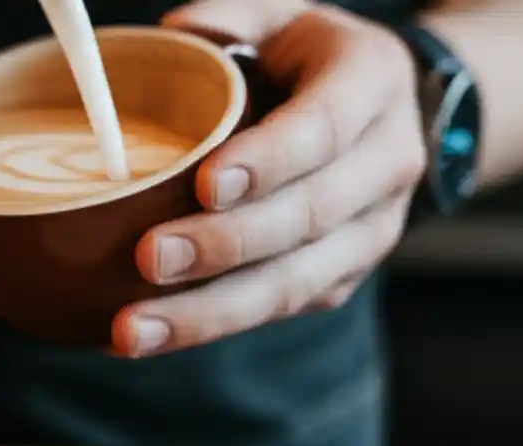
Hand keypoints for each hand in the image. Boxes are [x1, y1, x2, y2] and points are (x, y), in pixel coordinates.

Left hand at [111, 0, 426, 357]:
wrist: (389, 112)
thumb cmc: (309, 59)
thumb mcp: (282, 16)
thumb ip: (230, 19)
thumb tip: (169, 38)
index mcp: (372, 83)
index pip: (324, 128)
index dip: (268, 161)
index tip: (204, 185)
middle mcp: (387, 163)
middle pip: (308, 218)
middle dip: (224, 246)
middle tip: (148, 259)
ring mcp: (371, 231)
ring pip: (294, 283)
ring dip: (209, 313)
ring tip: (133, 330)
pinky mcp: (341, 277)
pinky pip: (278, 308)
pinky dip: (211, 327)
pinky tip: (148, 336)